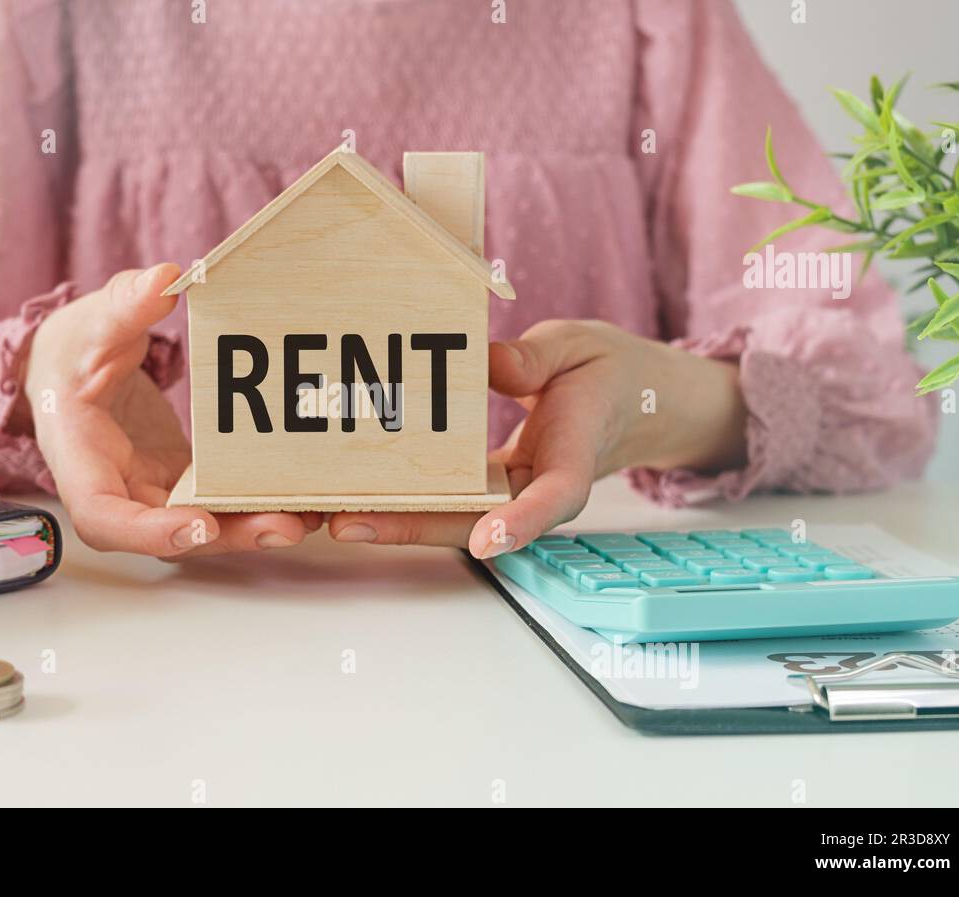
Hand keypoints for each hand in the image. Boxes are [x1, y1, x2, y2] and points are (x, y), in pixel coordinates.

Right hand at [19, 264, 318, 556]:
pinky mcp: (182, 482)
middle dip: (227, 535)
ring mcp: (152, 490)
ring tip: (309, 516)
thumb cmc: (71, 352)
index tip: (197, 524)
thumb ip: (124, 305)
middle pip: (167, 535)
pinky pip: (218, 503)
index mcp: (80, 459)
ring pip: (200, 526)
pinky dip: (256, 504)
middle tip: (285, 524)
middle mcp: (117, 489)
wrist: (71, 369)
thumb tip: (163, 280)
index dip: (147, 532)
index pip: (102, 516)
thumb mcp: (92, 323)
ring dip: (253, 526)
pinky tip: (303, 497)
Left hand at [328, 320, 747, 556]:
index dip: (521, 523)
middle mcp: (536, 488)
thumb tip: (485, 362)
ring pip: (450, 518)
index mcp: (573, 458)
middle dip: (412, 529)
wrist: (629, 400)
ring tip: (329, 515)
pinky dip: (401, 498)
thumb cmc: (605, 371)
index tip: (487, 542)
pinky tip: (351, 492)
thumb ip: (533, 359)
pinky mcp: (487, 484)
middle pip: (476, 522)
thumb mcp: (577, 347)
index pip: (554, 498)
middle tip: (348, 523)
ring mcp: (508, 491)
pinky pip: (444, 497)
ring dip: (393, 520)